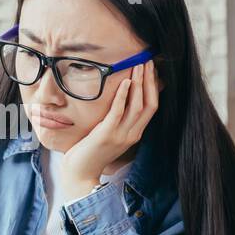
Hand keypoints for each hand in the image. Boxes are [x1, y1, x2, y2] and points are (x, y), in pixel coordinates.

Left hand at [60, 60, 158, 196]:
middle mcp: (132, 134)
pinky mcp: (107, 134)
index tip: (151, 69)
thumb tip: (120, 98)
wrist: (80, 173)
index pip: (152, 107)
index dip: (154, 87)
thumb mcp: (110, 134)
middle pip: (149, 104)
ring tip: (139, 66)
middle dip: (150, 81)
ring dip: (139, 83)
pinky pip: (118, 112)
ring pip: (138, 106)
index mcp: (135, 133)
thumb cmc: (91, 151)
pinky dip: (123, 95)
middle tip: (148, 61)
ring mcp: (121, 135)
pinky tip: (125, 81)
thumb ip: (118, 119)